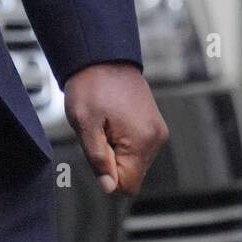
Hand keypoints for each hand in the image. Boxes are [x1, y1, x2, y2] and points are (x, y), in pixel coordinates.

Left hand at [64, 62, 168, 195]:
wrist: (101, 55)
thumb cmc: (91, 84)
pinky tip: (111, 118)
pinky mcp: (153, 123)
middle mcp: (156, 138)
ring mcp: (156, 129)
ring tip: (104, 122)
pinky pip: (136, 145)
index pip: (128, 185)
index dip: (107, 174)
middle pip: (131, 172)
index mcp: (142, 140)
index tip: (97, 149)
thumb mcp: (84, 122)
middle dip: (111, 159)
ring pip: (133, 159)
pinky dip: (121, 138)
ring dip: (115, 148)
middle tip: (98, 131)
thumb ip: (97, 158)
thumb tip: (108, 186)